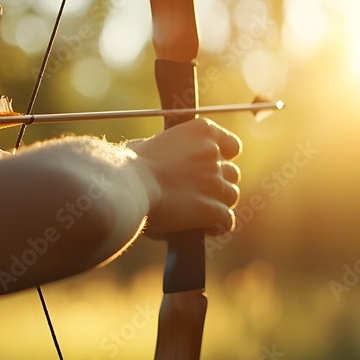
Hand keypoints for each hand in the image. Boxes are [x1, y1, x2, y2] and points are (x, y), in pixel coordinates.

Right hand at [128, 118, 241, 235]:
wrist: (127, 187)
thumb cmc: (128, 166)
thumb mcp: (149, 144)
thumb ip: (168, 150)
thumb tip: (164, 158)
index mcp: (202, 131)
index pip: (232, 146)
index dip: (224, 159)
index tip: (213, 167)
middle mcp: (213, 153)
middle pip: (231, 173)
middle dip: (218, 183)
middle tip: (198, 192)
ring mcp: (216, 182)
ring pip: (231, 196)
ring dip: (218, 204)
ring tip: (198, 211)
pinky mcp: (213, 209)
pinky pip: (227, 221)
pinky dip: (217, 226)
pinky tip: (203, 228)